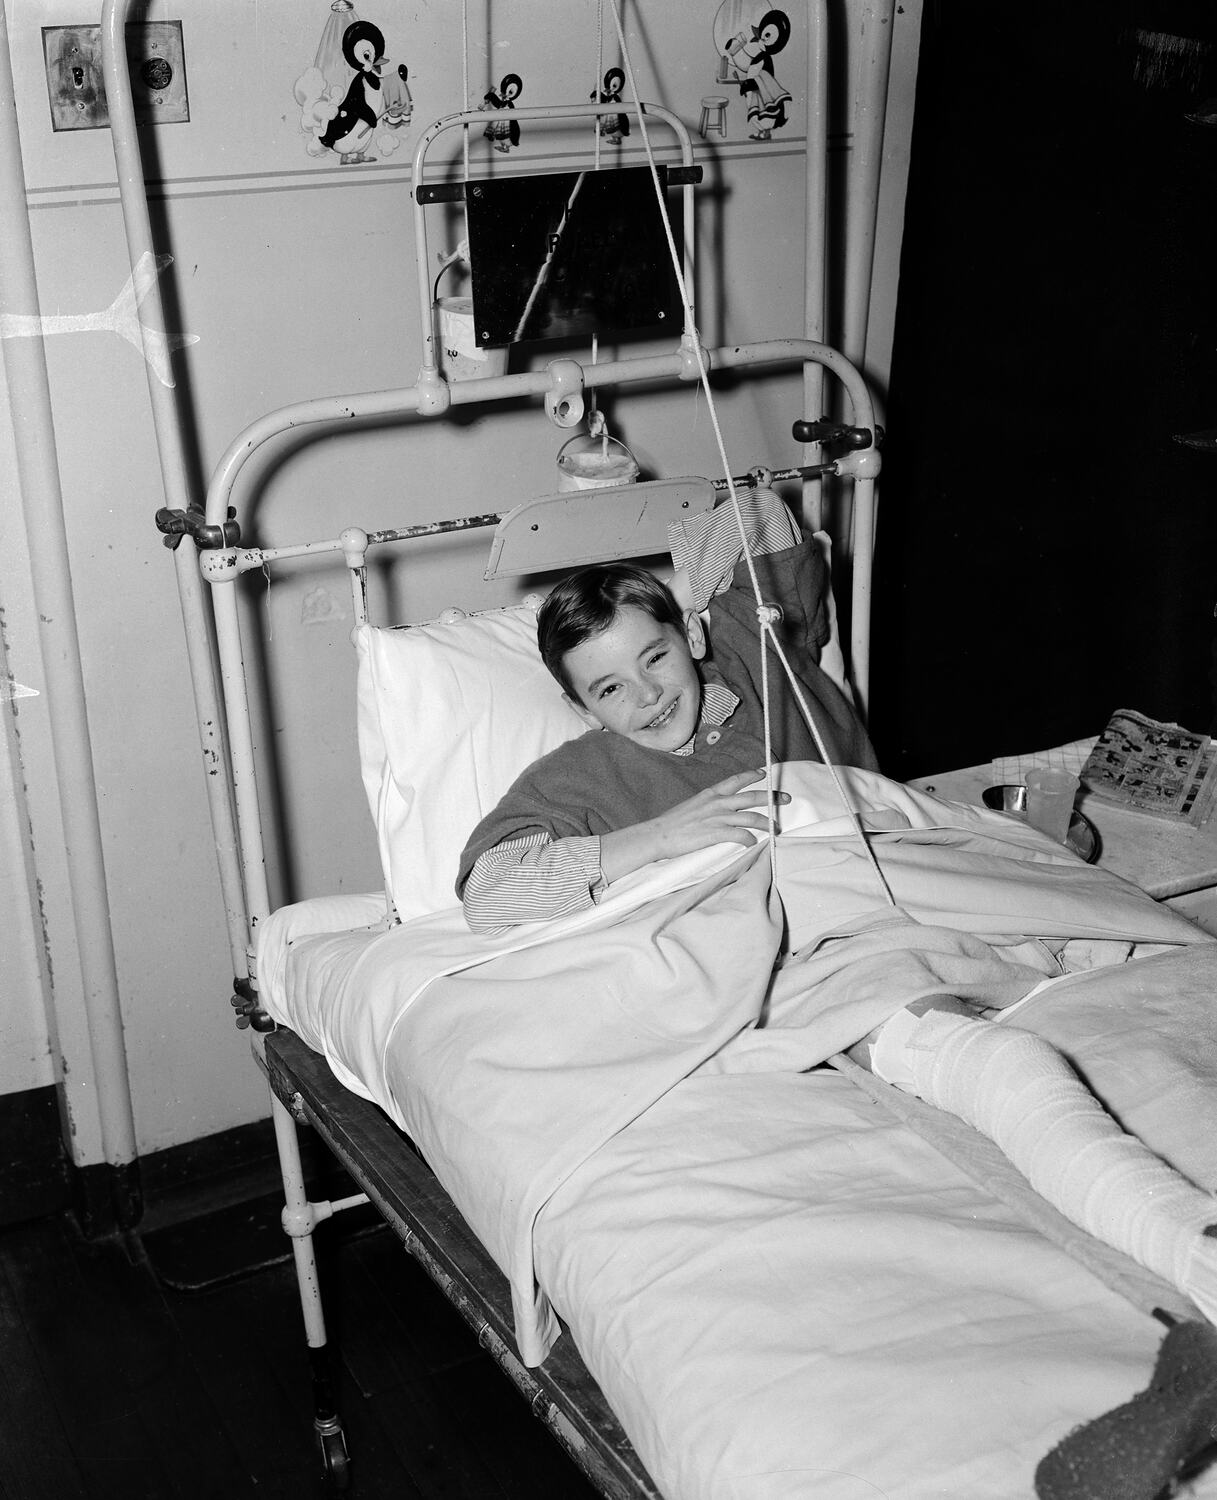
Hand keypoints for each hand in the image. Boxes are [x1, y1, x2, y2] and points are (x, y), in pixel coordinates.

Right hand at [600, 770, 787, 883]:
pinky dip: (749, 839)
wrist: (657, 835)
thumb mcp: (691, 807)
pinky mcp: (715, 833)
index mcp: (710, 794)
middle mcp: (717, 803)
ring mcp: (717, 818)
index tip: (764, 774)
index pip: (736, 781)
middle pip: (751, 797)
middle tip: (786, 798)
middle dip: (772, 797)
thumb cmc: (671, 824)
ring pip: (750, 817)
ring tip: (775, 829)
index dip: (752, 776)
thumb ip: (706, 806)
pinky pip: (740, 835)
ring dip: (766, 823)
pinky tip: (753, 843)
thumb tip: (716, 811)